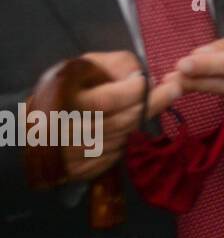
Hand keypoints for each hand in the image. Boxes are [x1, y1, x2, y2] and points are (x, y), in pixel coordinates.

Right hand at [61, 51, 180, 181]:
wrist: (36, 125)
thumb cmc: (69, 89)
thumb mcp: (87, 66)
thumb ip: (115, 66)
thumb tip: (142, 75)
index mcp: (60, 100)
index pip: (107, 100)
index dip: (134, 91)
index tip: (152, 81)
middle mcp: (63, 131)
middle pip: (119, 122)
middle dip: (150, 105)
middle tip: (173, 91)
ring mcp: (70, 155)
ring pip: (120, 139)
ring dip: (139, 122)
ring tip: (152, 105)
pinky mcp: (78, 171)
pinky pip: (115, 155)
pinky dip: (127, 139)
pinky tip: (129, 126)